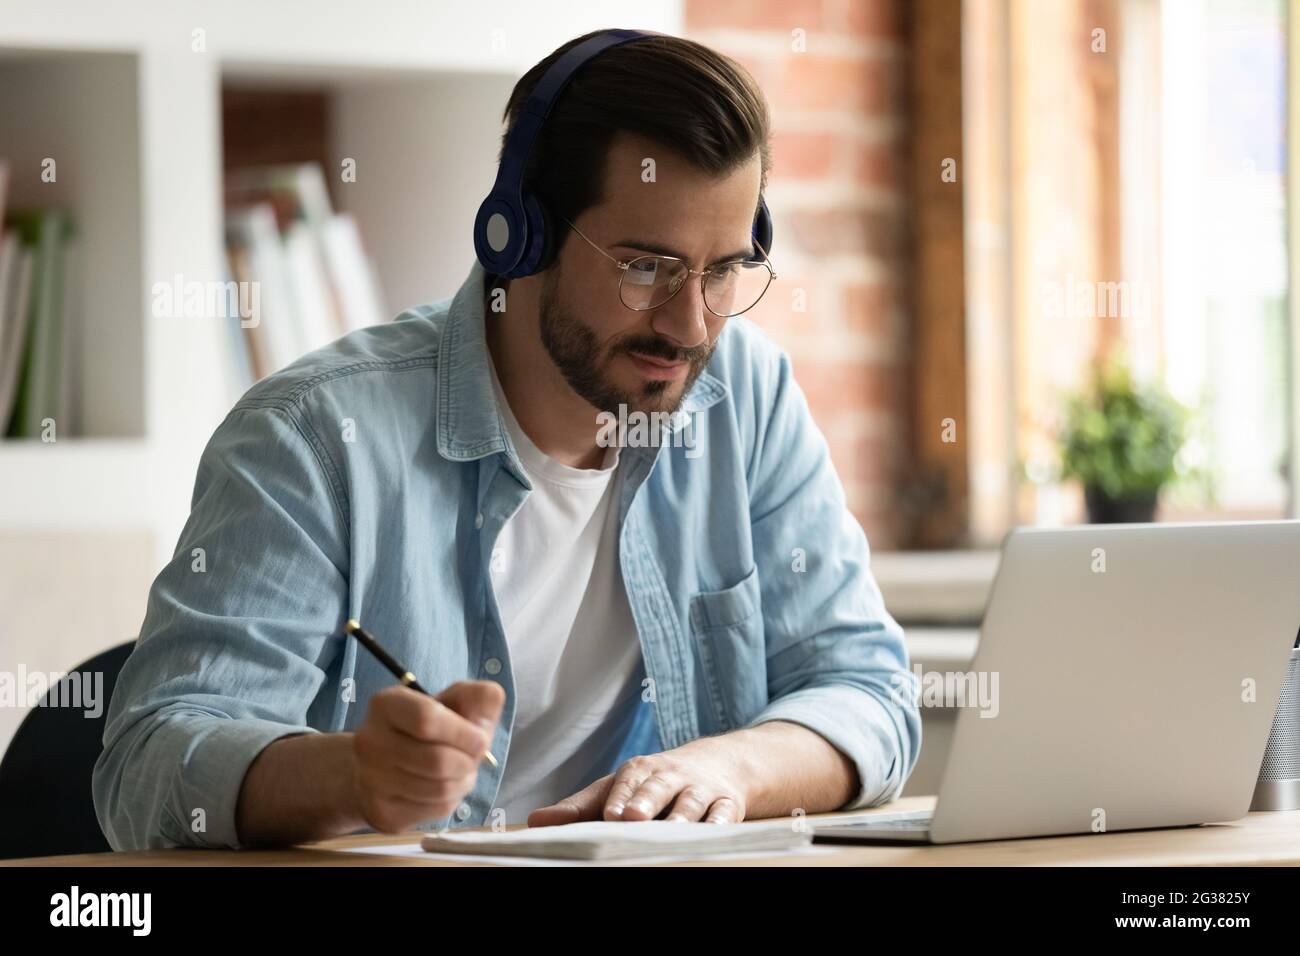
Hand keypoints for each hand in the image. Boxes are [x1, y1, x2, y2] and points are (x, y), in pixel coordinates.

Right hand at [351, 680, 503, 832]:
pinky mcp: (381, 812)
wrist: (388, 767)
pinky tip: (443, 787)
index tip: (481, 738)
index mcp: (385, 704)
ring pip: (440, 788)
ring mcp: (370, 779)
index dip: (463, 733)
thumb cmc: (430, 729)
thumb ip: (479, 696)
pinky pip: (435, 810)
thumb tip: (490, 698)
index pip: (426, 719)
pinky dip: (452, 800)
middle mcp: (369, 741)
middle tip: (472, 758)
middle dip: (468, 761)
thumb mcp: (455, 702)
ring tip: (459, 771)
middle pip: (437, 760)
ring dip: (463, 781)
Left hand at [527, 735, 749, 826]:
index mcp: (639, 772)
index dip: (619, 797)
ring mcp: (700, 790)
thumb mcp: (617, 788)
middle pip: (659, 787)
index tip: (609, 815)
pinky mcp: (727, 804)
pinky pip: (726, 812)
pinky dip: (721, 820)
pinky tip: (714, 830)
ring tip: (673, 829)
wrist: (715, 764)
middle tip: (633, 817)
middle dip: (646, 800)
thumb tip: (535, 821)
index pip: (627, 781)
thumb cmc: (653, 783)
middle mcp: (670, 777)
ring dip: (683, 813)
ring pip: (692, 801)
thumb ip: (579, 808)